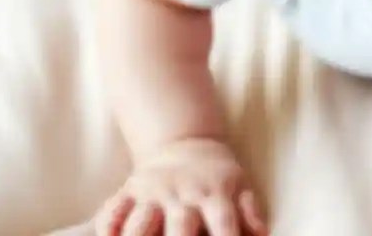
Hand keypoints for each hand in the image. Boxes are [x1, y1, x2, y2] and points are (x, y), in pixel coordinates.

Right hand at [95, 137, 266, 235]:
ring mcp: (153, 192)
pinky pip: (113, 210)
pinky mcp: (129, 190)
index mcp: (215, 196)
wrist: (185, 144)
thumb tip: (264, 235)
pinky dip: (108, 227)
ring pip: (139, 222)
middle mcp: (183, 195)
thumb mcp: (241, 188)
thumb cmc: (218, 178)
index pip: (224, 224)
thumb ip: (250, 214)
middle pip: (179, 227)